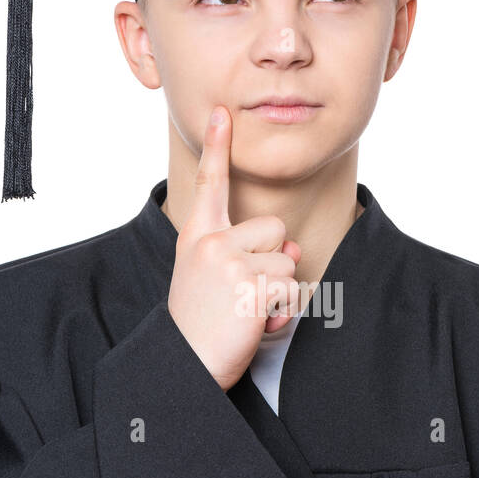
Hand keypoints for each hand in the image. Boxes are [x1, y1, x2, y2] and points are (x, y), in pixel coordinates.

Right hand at [167, 106, 302, 390]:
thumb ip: (250, 255)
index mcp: (198, 237)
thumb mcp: (216, 280)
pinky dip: (282, 314)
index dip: (217, 146)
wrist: (186, 365)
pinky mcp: (251, 288)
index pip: (210, 184)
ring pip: (287, 264)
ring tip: (245, 313)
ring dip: (277, 295)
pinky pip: (292, 292)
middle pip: (275, 229)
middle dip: (273, 263)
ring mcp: (230, 264)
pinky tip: (254, 325)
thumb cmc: (201, 324)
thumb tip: (292, 251)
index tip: (221, 112)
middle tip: (242, 294)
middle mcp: (211, 243)